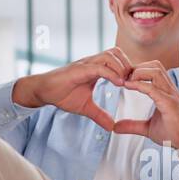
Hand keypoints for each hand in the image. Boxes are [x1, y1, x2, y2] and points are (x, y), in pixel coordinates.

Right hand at [11, 48, 130, 130]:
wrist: (43, 91)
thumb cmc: (62, 95)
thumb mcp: (86, 107)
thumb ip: (100, 115)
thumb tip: (111, 127)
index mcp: (96, 68)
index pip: (118, 60)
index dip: (128, 69)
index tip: (135, 84)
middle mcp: (92, 62)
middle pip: (117, 52)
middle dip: (128, 65)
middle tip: (132, 82)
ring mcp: (86, 64)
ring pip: (110, 55)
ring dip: (122, 68)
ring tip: (126, 83)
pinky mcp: (79, 69)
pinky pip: (100, 67)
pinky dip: (112, 73)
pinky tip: (118, 84)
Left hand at [115, 61, 178, 167]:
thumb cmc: (174, 135)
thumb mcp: (148, 129)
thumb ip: (132, 125)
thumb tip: (116, 127)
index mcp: (166, 92)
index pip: (154, 70)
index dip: (138, 70)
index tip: (124, 78)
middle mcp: (170, 90)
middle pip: (155, 65)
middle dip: (137, 67)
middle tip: (123, 78)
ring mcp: (171, 96)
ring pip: (156, 71)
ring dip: (138, 73)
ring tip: (126, 81)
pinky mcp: (170, 104)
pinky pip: (153, 88)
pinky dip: (139, 85)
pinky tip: (128, 86)